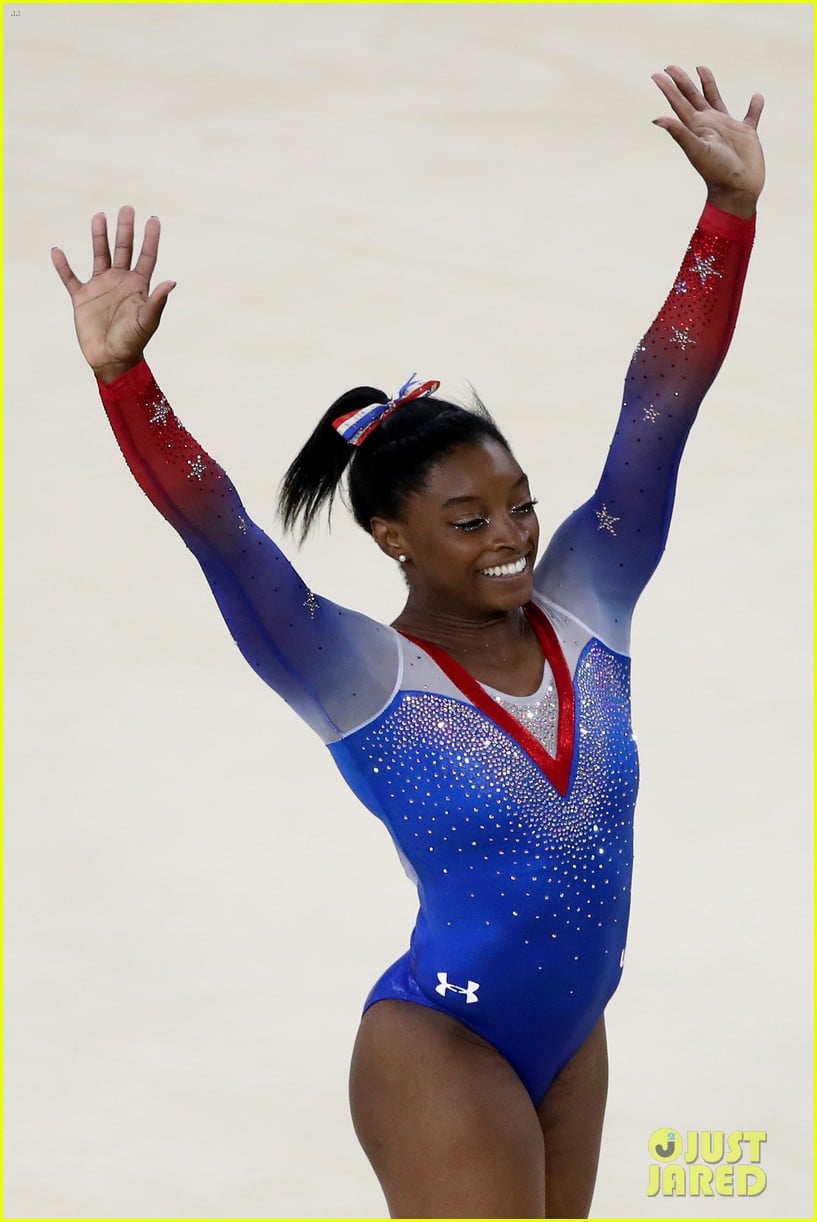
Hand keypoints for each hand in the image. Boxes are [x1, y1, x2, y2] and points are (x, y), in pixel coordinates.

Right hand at [52, 205, 175, 381]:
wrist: (111, 360)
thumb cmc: (133, 342)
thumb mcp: (147, 321)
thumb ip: (157, 301)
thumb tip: (172, 282)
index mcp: (138, 286)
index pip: (146, 257)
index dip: (150, 239)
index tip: (153, 219)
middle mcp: (120, 282)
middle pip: (123, 249)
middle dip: (125, 230)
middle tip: (127, 208)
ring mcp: (101, 288)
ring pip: (99, 255)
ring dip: (99, 237)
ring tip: (99, 216)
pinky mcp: (82, 298)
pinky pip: (70, 277)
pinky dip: (62, 266)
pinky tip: (57, 251)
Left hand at [651, 66, 764, 217]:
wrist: (737, 190)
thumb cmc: (716, 172)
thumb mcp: (696, 150)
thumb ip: (679, 133)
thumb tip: (656, 118)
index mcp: (697, 127)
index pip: (679, 103)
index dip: (668, 88)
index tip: (657, 74)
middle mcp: (710, 125)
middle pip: (693, 97)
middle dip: (682, 82)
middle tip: (670, 66)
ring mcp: (728, 128)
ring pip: (716, 100)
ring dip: (709, 85)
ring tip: (701, 69)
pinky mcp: (747, 134)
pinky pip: (751, 116)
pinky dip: (755, 107)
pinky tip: (756, 98)